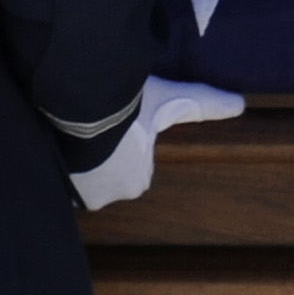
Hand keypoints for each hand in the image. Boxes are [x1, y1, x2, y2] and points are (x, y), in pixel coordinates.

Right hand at [69, 78, 243, 209]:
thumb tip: (240, 104)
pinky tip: (53, 136)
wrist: (79, 111)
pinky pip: (55, 171)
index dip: (126, 143)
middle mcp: (107, 194)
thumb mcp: (171, 100)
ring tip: (72, 127)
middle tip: (94, 122)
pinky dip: (54, 158)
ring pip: (77, 172)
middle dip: (99, 152)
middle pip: (104, 171)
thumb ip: (204, 103)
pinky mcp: (52, 182)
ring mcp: (76, 191)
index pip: (133, 167)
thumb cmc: (128, 111)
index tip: (120, 123)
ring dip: (74, 156)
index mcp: (136, 180)